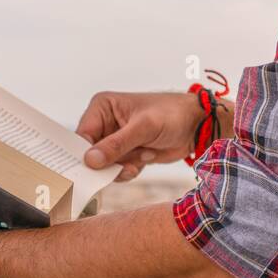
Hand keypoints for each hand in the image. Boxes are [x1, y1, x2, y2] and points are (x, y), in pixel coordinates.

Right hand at [75, 91, 204, 181]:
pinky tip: (146, 158)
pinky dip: (129, 170)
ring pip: (104, 165)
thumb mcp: (143, 128)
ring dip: (121, 167)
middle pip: (90, 153)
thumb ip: (116, 144)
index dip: (82, 154)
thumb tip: (90, 160)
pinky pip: (117, 170)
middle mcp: (105, 123)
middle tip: (123, 167)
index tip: (88, 171)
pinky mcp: (125, 154)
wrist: (196, 126)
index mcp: (102, 107)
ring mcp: (114, 140)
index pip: (81, 135)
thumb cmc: (171, 115)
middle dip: (106, 163)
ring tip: (141, 157)